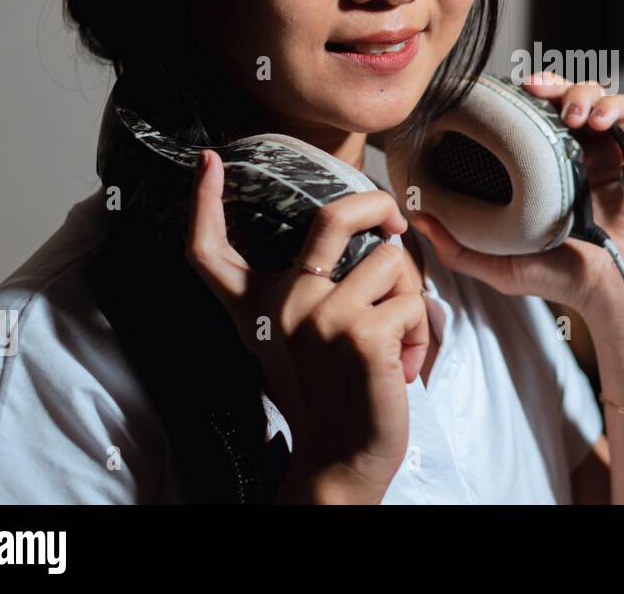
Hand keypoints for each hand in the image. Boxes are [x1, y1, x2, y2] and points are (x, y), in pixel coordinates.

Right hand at [184, 149, 427, 503]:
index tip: (207, 162)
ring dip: (409, 297)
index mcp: (257, 307)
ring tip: (393, 338)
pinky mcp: (362, 334)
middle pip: (331, 217)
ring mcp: (320, 316)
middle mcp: (281, 305)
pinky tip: (400, 366)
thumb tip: (365, 239)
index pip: (211, 249)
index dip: (203, 201)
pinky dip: (420, 331)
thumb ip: (304, 294)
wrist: (341, 461)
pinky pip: (415, 301)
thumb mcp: (294, 342)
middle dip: (375, 202)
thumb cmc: (328, 396)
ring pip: (392, 261)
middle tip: (394, 220)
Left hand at [410, 72, 623, 327]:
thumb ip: (457, 246)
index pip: (533, 116)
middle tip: (533, 89)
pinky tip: (597, 121)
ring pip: (596, 95)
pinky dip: (612, 106)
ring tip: (570, 113)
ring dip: (580, 92)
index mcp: (547, 167)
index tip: (503, 93)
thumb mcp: (499, 264)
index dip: (520, 98)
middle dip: (549, 83)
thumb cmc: (561, 279)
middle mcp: (579, 152)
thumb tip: (415, 218)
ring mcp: (610, 151)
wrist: (613, 292)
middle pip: (564, 96)